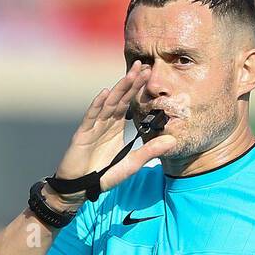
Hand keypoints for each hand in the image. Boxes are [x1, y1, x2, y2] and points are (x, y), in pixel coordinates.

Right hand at [51, 62, 178, 201]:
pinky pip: (91, 117)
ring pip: (108, 104)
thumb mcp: (131, 164)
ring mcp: (93, 127)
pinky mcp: (82, 135)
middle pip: (119, 99)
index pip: (129, 104)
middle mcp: (104, 124)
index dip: (138, 89)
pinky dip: (97, 105)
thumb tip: (173, 140)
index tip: (150, 74)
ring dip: (119, 89)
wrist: (80, 189)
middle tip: (144, 65)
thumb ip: (150, 151)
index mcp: (116, 128)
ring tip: (130, 74)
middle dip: (131, 82)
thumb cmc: (103, 176)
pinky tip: (106, 94)